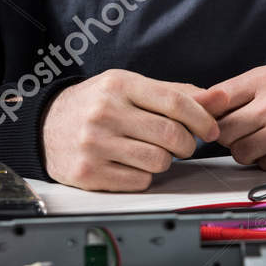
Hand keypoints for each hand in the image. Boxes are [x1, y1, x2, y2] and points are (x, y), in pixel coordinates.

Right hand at [41, 69, 224, 190]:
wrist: (45, 124)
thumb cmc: (96, 103)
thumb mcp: (130, 86)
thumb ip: (175, 93)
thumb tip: (219, 98)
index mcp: (119, 85)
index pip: (176, 103)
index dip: (203, 119)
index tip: (211, 129)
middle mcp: (105, 112)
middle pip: (171, 135)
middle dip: (187, 143)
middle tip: (183, 144)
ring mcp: (94, 144)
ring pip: (158, 162)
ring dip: (165, 161)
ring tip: (153, 151)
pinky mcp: (88, 173)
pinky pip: (139, 181)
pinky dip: (144, 175)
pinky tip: (132, 163)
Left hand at [207, 63, 265, 173]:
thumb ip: (250, 89)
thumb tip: (211, 107)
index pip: (217, 97)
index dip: (211, 113)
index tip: (214, 120)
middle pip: (223, 129)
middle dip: (231, 135)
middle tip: (248, 132)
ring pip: (240, 151)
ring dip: (250, 151)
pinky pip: (263, 166)